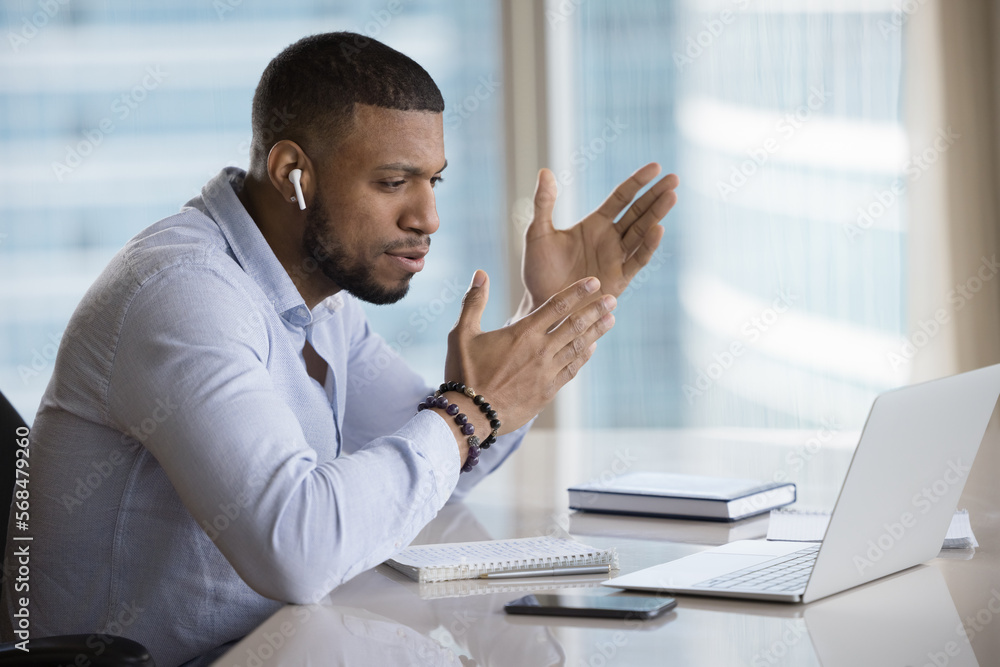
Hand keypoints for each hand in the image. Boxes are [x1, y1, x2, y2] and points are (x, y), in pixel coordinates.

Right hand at [445, 270, 615, 433]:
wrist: (471, 414)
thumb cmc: (463, 373)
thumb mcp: (461, 333)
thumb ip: (474, 301)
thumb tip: (480, 273)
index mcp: (522, 333)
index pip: (557, 305)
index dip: (578, 291)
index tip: (594, 281)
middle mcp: (540, 350)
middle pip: (575, 324)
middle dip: (596, 310)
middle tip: (613, 299)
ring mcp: (546, 371)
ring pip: (578, 347)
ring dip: (596, 331)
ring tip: (610, 319)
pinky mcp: (548, 391)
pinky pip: (572, 369)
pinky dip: (584, 356)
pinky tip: (592, 348)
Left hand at [517, 163, 678, 317]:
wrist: (543, 306)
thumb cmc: (538, 271)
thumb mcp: (538, 233)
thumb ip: (543, 204)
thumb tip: (545, 171)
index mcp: (594, 225)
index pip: (621, 198)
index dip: (637, 182)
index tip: (655, 167)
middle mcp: (610, 239)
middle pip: (638, 212)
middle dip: (656, 195)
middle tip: (674, 179)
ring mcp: (617, 259)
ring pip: (642, 232)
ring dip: (657, 215)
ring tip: (672, 196)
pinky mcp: (619, 279)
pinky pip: (637, 259)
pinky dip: (648, 245)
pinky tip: (658, 229)